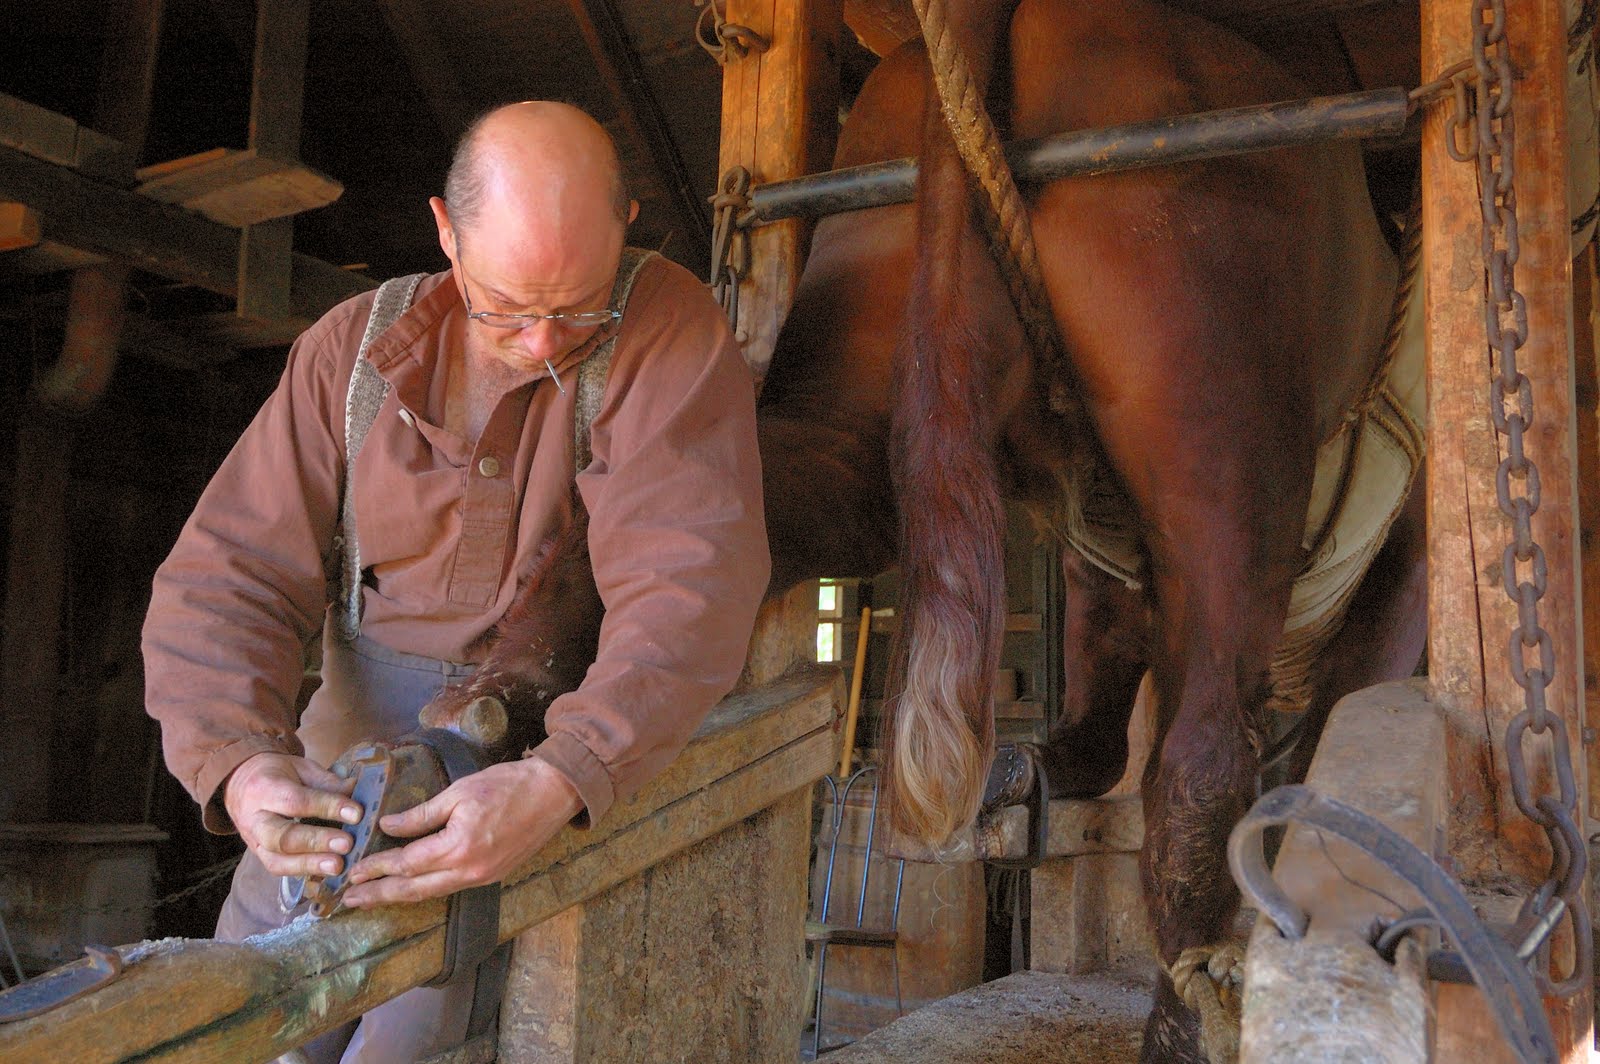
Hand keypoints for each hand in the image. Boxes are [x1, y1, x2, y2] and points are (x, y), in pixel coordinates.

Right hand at [224, 751, 360, 878]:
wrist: (240, 785)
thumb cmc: (277, 774)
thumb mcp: (300, 768)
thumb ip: (326, 781)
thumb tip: (355, 791)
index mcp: (265, 788)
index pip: (296, 800)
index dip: (328, 807)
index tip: (357, 813)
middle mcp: (255, 819)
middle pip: (282, 836)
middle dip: (316, 841)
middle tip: (347, 844)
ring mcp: (254, 842)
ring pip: (277, 860)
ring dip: (310, 864)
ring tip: (338, 865)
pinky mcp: (260, 857)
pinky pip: (280, 869)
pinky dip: (305, 872)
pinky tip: (328, 873)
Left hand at [340, 757, 582, 907]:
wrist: (554, 793)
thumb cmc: (508, 784)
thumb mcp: (460, 791)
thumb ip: (422, 814)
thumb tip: (388, 826)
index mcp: (459, 847)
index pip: (406, 863)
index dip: (376, 868)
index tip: (351, 872)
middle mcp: (469, 871)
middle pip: (414, 889)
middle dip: (379, 894)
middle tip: (349, 899)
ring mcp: (482, 877)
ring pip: (432, 893)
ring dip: (400, 896)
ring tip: (373, 898)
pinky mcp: (492, 876)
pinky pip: (449, 888)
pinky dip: (425, 890)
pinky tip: (411, 887)